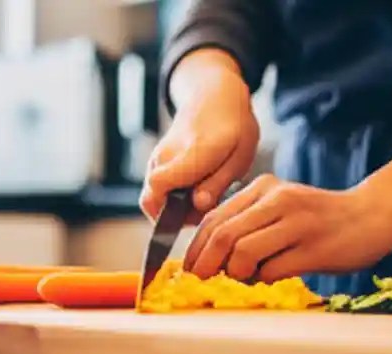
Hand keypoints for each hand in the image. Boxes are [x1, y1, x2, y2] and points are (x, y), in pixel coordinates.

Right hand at [140, 50, 259, 222]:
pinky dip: (171, 196)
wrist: (213, 97)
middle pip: (152, 199)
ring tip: (202, 197)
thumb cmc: (233, 128)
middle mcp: (166, 155)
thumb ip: (217, 183)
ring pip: (152, 195)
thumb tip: (197, 205)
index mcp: (192, 154)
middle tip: (203, 210)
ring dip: (173, 206)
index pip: (158, 185)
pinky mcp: (155, 160)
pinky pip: (156, 188)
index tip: (193, 217)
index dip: (168, 211)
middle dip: (175, 215)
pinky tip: (194, 190)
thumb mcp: (239, 157)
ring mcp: (157, 157)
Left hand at [184, 174, 391, 280]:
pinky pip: (272, 271)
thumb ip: (248, 225)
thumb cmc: (320, 220)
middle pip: (223, 236)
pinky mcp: (314, 249)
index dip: (195, 249)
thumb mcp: (280, 209)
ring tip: (245, 279)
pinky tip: (272, 279)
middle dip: (206, 265)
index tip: (189, 270)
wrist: (373, 215)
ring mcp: (297, 223)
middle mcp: (278, 200)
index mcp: (264, 188)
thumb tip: (209, 261)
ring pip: (243, 253)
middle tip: (203, 283)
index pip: (214, 219)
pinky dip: (263, 281)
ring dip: (236, 274)